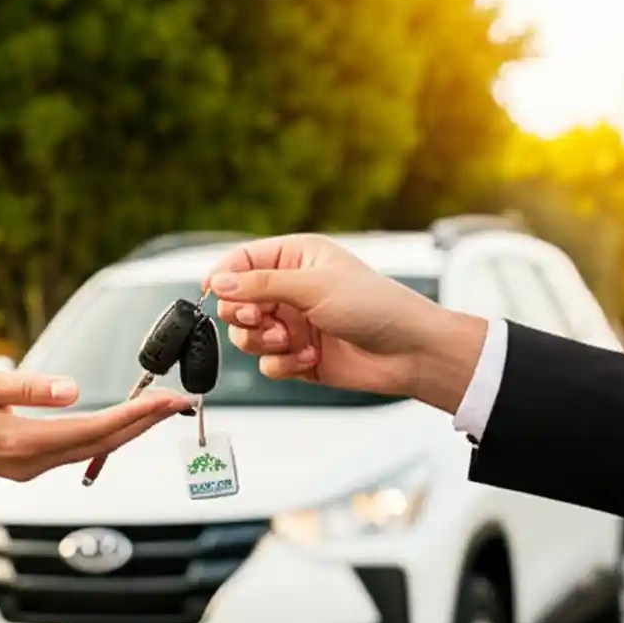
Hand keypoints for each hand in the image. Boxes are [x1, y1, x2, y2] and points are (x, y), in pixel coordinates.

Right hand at [0, 367, 190, 480]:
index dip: (138, 414)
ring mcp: (24, 468)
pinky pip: (71, 450)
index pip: (96, 429)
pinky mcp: (18, 463)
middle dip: (144, 424)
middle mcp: (30, 463)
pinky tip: (114, 422)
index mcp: (23, 444)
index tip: (170, 400)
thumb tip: (75, 389)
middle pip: (101, 444)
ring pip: (89, 449)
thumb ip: (30, 386)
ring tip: (157, 410)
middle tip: (180, 403)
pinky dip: (100, 435)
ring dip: (125, 430)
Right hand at [204, 234, 485, 411]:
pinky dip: (284, 363)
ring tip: (290, 341)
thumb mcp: (314, 286)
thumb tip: (218, 282)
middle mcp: (290, 290)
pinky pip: (267, 363)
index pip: (242, 261)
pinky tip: (312, 357)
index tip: (213, 291)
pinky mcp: (297, 356)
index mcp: (295, 259)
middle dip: (245, 315)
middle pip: (237, 302)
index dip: (224, 276)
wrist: (410, 352)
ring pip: (247, 336)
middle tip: (262, 319)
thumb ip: (261, 284)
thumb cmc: (376, 307)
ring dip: (264, 341)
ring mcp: (292, 324)